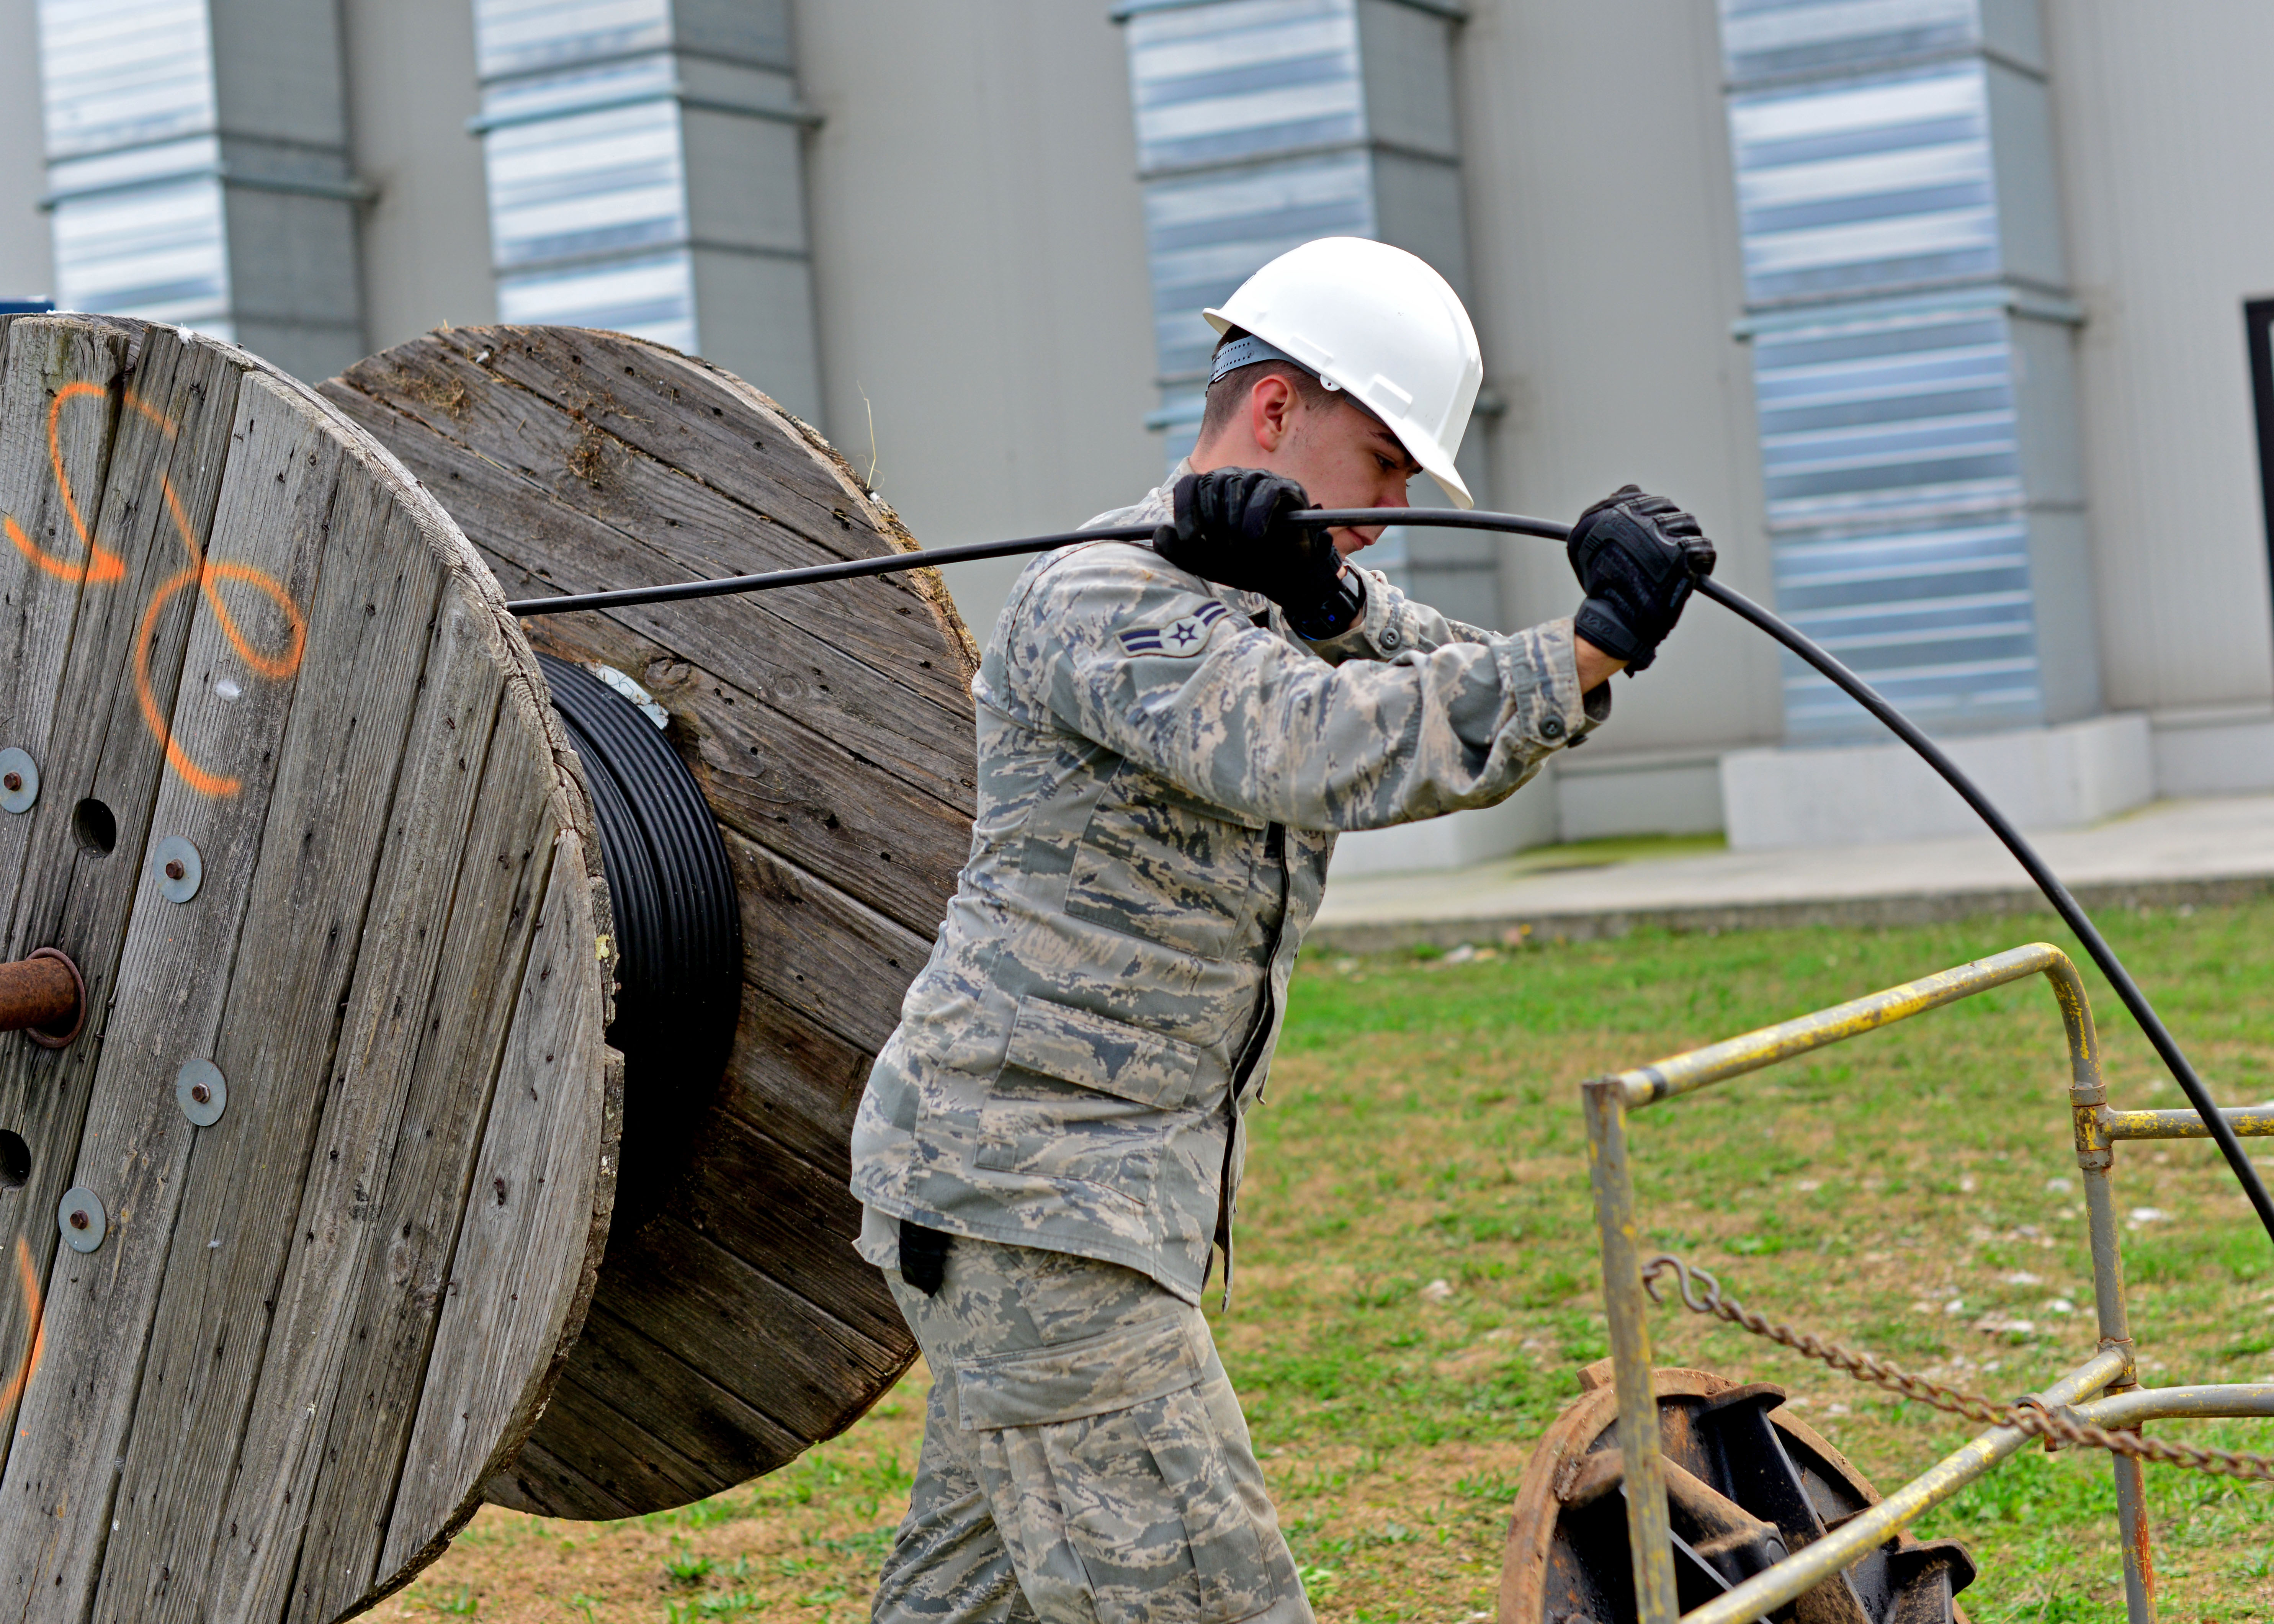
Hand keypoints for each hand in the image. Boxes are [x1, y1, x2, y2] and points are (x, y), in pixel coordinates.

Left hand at [1152, 470, 1353, 634]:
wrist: (1285, 577)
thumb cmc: (1245, 565)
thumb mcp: (1207, 563)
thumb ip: (1180, 551)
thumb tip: (1159, 533)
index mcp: (1212, 492)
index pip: (1190, 485)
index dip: (1185, 510)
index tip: (1189, 537)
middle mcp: (1234, 478)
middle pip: (1211, 484)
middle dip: (1213, 522)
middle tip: (1224, 548)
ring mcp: (1261, 480)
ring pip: (1236, 487)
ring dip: (1234, 523)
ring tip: (1241, 547)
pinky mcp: (1287, 489)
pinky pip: (1266, 492)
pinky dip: (1256, 516)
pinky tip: (1255, 537)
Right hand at [1565, 485, 1715, 672]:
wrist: (1614, 616)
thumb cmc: (1600, 583)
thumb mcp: (1586, 540)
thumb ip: (1605, 509)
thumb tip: (1632, 489)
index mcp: (1617, 513)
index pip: (1647, 499)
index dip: (1654, 513)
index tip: (1655, 529)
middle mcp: (1639, 520)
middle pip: (1670, 509)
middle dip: (1671, 525)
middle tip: (1669, 547)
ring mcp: (1662, 536)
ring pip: (1689, 524)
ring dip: (1688, 538)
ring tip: (1683, 556)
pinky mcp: (1681, 555)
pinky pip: (1704, 547)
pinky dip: (1704, 558)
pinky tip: (1697, 568)